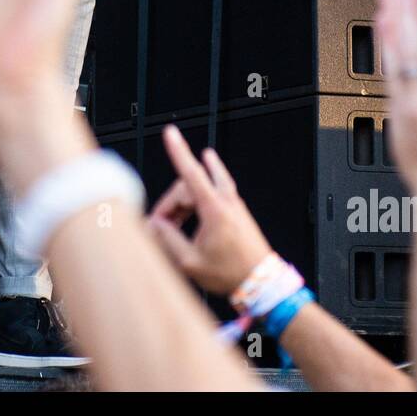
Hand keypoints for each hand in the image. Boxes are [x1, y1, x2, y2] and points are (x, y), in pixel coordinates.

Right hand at [147, 125, 272, 294]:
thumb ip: (168, 240)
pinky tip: (191, 204)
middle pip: (189, 186)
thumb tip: (154, 225)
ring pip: (202, 188)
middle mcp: (226, 202)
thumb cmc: (230, 274)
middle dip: (170, 203)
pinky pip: (213, 194)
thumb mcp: (191, 263)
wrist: (262, 282)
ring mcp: (233, 205)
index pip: (191, 173)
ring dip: (183, 202)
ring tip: (171, 223)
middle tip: (159, 226)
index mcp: (215, 211)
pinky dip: (197, 200)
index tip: (170, 133)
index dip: (178, 151)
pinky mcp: (236, 211)